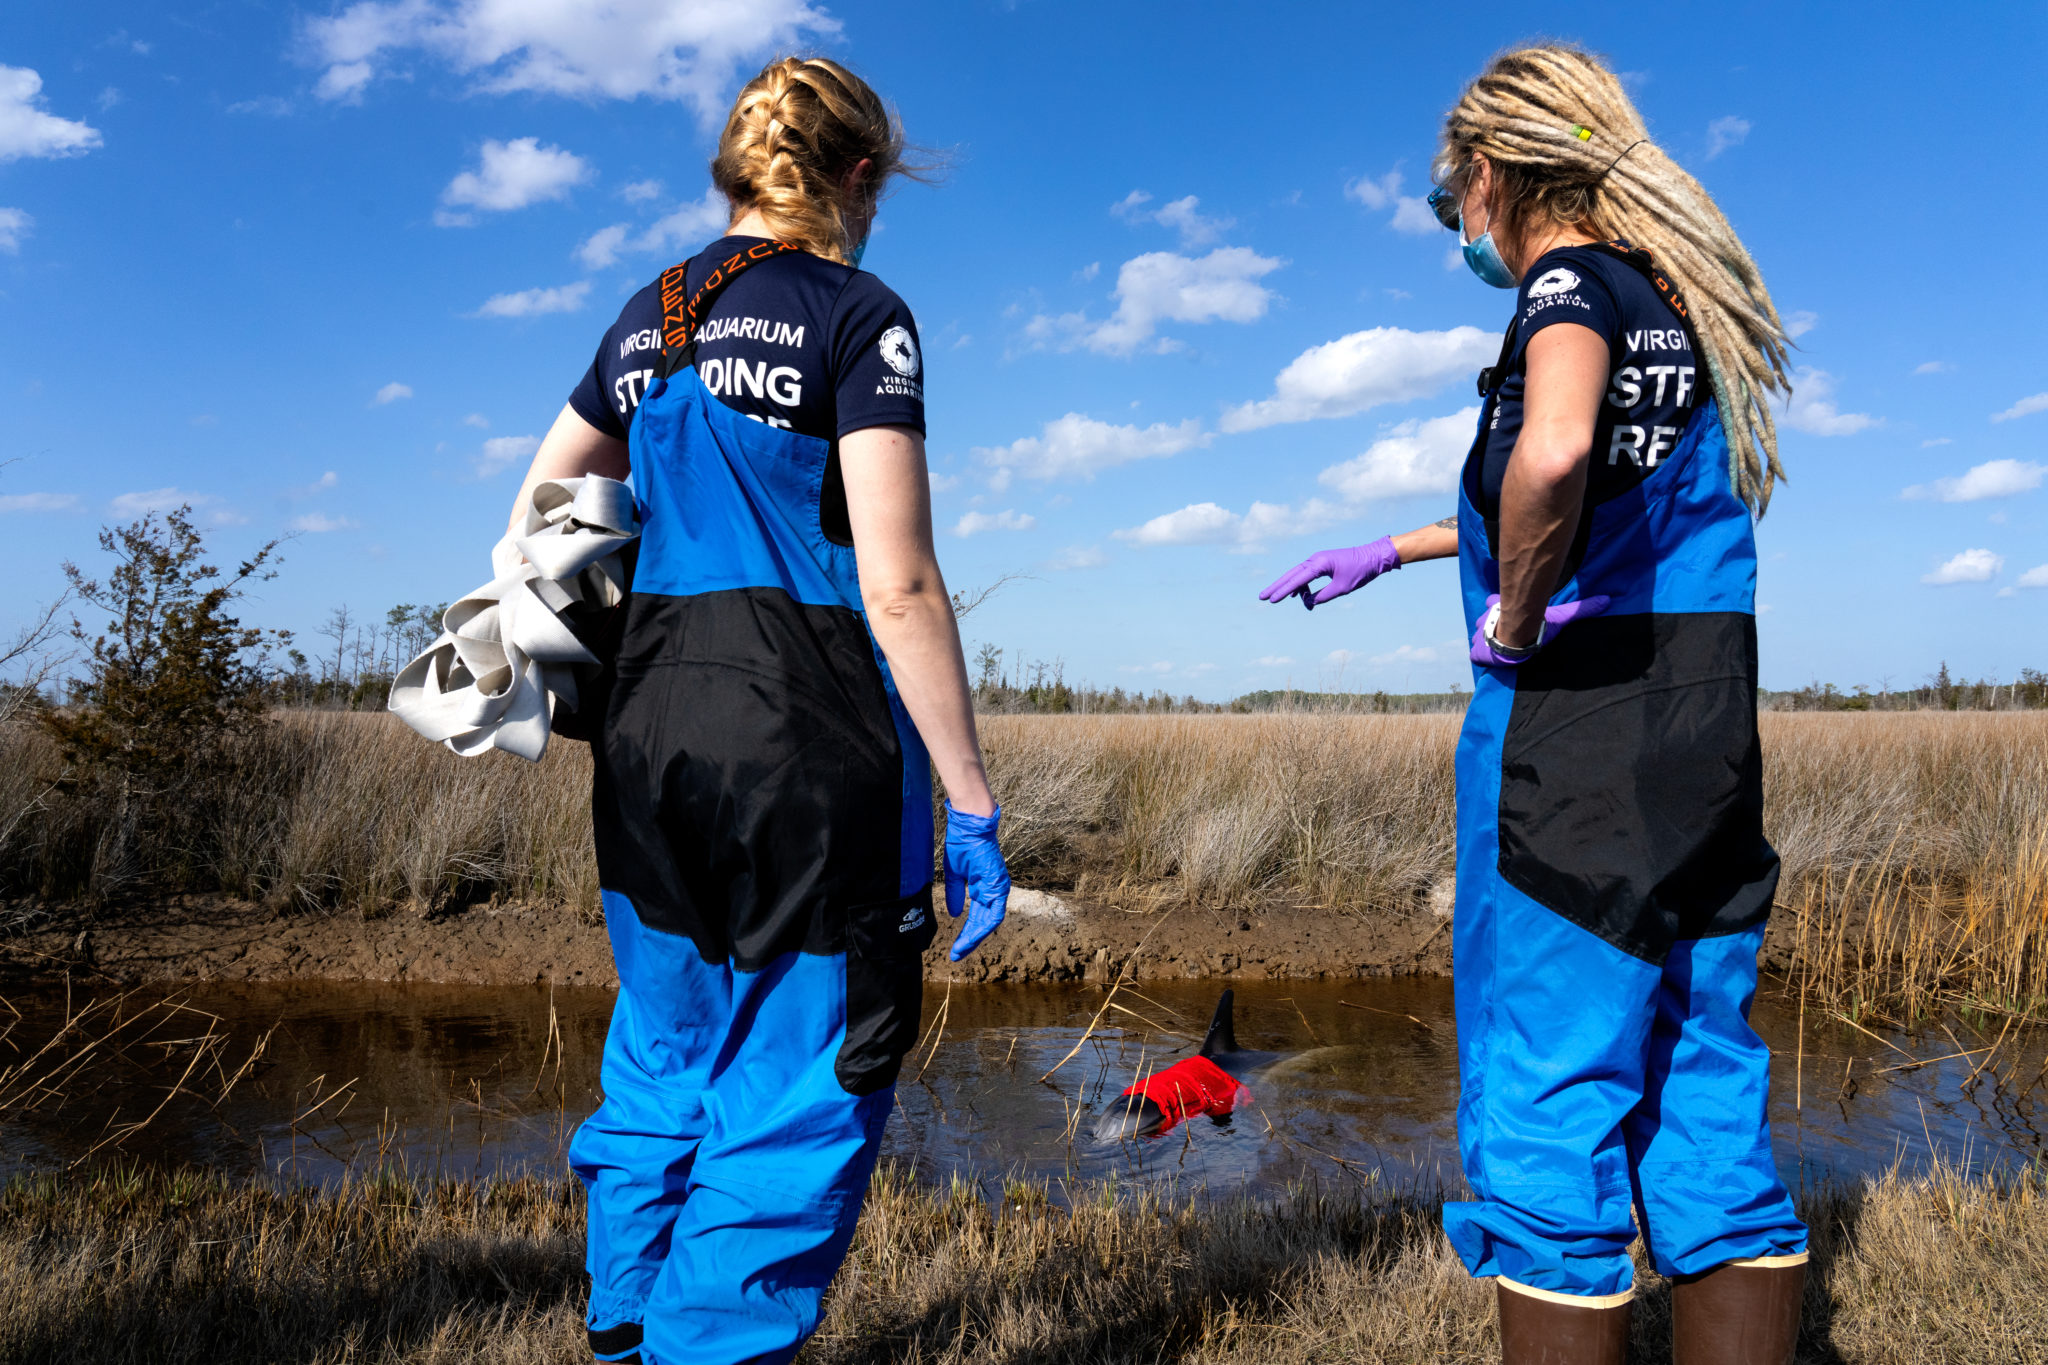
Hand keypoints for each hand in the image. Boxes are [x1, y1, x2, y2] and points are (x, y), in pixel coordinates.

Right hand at [943, 803, 1010, 960]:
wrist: (968, 827)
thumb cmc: (962, 845)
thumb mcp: (954, 875)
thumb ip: (955, 895)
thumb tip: (955, 915)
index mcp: (983, 888)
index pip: (977, 917)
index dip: (967, 933)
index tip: (955, 948)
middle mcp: (993, 891)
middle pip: (984, 923)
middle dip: (970, 940)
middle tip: (956, 955)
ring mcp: (998, 888)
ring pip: (990, 922)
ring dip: (975, 938)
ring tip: (961, 950)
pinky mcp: (999, 886)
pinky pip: (994, 913)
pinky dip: (983, 927)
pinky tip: (971, 937)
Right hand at [1259, 536, 1400, 609]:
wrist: (1374, 556)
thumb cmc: (1360, 571)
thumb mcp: (1342, 588)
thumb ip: (1323, 596)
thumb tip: (1308, 603)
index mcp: (1319, 563)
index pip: (1297, 580)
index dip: (1283, 591)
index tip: (1272, 601)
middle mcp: (1315, 559)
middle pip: (1291, 575)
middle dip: (1276, 587)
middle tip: (1261, 597)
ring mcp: (1318, 560)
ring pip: (1298, 575)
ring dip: (1289, 588)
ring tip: (1275, 598)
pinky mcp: (1323, 563)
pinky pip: (1306, 574)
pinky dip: (1300, 585)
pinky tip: (1296, 595)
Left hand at [1469, 593, 1610, 666]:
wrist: (1517, 639)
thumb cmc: (1535, 625)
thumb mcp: (1559, 615)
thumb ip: (1581, 609)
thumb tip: (1607, 600)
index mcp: (1500, 605)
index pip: (1493, 602)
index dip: (1498, 608)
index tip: (1506, 617)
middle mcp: (1485, 617)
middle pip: (1484, 621)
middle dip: (1492, 628)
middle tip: (1504, 636)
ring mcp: (1478, 634)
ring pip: (1478, 636)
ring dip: (1487, 643)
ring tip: (1499, 649)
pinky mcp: (1476, 652)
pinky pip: (1476, 655)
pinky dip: (1482, 658)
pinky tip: (1493, 661)